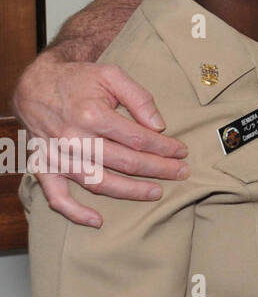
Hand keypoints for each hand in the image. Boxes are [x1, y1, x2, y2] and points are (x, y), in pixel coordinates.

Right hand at [13, 55, 188, 226]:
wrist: (36, 85)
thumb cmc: (79, 79)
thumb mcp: (112, 75)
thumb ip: (139, 98)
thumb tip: (159, 125)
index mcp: (92, 115)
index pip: (138, 138)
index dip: (164, 147)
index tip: (182, 152)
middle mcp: (74, 139)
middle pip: (125, 162)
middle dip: (159, 169)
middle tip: (182, 172)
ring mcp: (58, 156)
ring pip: (99, 182)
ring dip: (131, 191)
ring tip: (156, 192)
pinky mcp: (45, 167)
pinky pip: (57, 197)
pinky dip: (75, 213)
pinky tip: (97, 220)